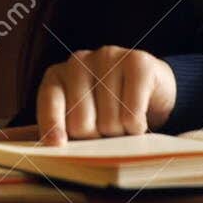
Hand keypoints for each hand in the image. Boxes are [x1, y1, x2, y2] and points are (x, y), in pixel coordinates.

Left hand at [35, 46, 175, 145]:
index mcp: (57, 76)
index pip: (50, 101)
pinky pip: (132, 113)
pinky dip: (137, 127)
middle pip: (81, 122)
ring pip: (109, 121)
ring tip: (123, 123)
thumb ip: (63, 130)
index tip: (58, 144)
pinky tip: (139, 120)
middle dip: (95, 138)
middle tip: (105, 132)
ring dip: (120, 133)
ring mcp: (108, 57)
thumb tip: (49, 145)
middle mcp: (78, 61)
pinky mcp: (138, 62)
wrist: (153, 92)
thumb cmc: (109, 111)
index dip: (53, 124)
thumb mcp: (81, 120)